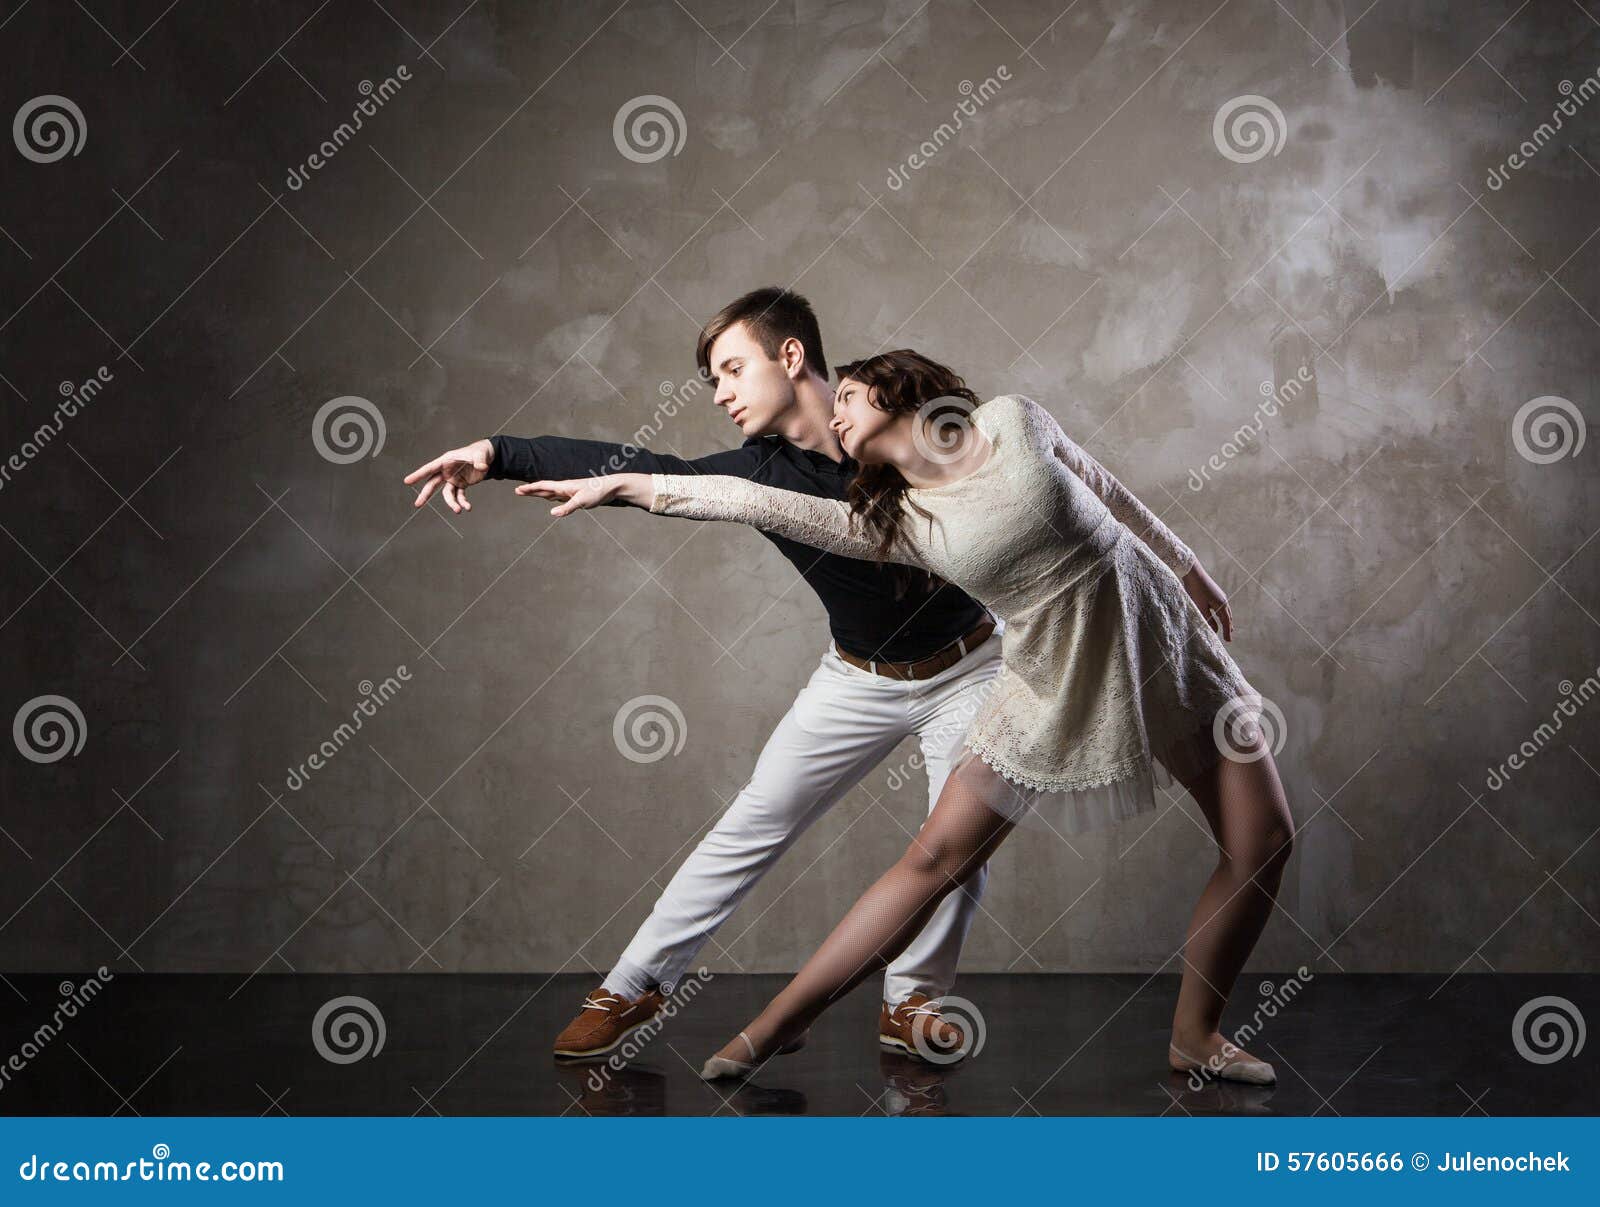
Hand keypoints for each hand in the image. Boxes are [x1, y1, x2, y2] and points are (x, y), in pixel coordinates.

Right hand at [403, 438, 494, 512]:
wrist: (486, 457)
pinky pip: (459, 496)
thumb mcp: (480, 455)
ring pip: (446, 493)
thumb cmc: (479, 452)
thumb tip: (482, 468)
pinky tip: (467, 507)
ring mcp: (453, 479)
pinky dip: (462, 502)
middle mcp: (447, 471)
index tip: (407, 481)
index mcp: (446, 461)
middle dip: (425, 494)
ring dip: (451, 503)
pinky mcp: (460, 485)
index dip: (418, 475)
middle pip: (432, 484)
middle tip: (418, 504)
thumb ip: (480, 461)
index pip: (430, 468)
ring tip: (458, 511)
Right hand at [516, 472, 649, 514]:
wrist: (611, 487)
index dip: (530, 489)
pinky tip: (551, 500)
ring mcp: (570, 492)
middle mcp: (565, 488)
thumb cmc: (597, 492)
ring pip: (551, 493)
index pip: (543, 486)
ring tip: (529, 493)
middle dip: (531, 490)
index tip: (518, 490)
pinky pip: (559, 497)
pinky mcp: (576, 496)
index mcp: (564, 487)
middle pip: (544, 489)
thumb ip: (567, 508)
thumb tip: (552, 513)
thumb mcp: (582, 501)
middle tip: (517, 491)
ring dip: (539, 493)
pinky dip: (551, 498)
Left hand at [1181, 562, 1232, 641]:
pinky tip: (1218, 613)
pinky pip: (1221, 606)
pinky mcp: (1215, 592)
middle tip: (1229, 636)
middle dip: (1228, 626)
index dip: (1227, 632)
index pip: (1226, 622)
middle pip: (1228, 616)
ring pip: (1225, 611)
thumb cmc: (1196, 591)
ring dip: (1226, 619)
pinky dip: (1221, 613)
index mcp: (1221, 605)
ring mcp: (1220, 595)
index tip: (1229, 641)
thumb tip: (1215, 630)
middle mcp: (1223, 600)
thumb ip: (1208, 619)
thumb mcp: (1200, 608)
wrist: (1194, 573)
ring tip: (1226, 626)